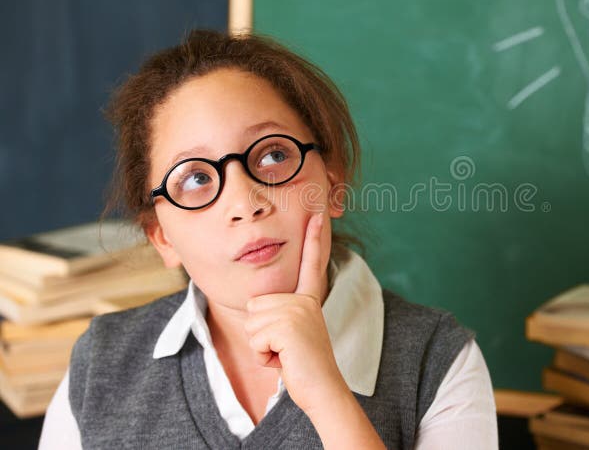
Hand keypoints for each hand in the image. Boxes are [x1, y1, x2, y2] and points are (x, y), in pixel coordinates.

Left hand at [244, 212, 347, 412]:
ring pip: (252, 322)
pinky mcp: (286, 325)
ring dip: (262, 345)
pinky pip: (254, 337)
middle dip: (261, 333)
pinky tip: (284, 359)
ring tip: (285, 353)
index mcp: (308, 300)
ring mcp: (296, 311)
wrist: (322, 389)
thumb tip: (260, 305)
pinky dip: (263, 355)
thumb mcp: (294, 333)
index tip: (317, 214)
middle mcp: (304, 301)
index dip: (313, 239)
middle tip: (286, 348)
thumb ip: (282, 315)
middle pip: (255, 305)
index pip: (310, 265)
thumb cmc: (304, 366)